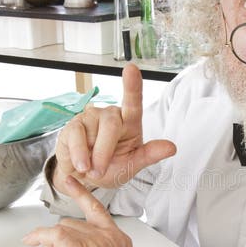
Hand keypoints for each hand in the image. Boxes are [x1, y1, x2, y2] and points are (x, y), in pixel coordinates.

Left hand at [23, 177, 156, 246]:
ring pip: (61, 229)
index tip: (73, 182)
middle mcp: (106, 234)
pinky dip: (39, 237)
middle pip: (71, 223)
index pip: (96, 209)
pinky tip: (32, 241)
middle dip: (61, 241)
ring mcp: (94, 241)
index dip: (81, 194)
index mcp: (116, 237)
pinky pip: (54, 236)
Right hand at [53, 63, 175, 193]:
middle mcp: (111, 115)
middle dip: (105, 151)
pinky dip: (77, 154)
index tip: (131, 68)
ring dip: (90, 156)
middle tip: (100, 171)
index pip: (133, 102)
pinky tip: (79, 164)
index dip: (132, 85)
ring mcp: (91, 117)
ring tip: (90, 169)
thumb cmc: (111, 168)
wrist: (85, 178)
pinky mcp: (73, 125)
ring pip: (91, 130)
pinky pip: (75, 135)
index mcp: (130, 122)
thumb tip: (172, 147)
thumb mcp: (132, 165)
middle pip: (111, 123)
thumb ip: (149, 155)